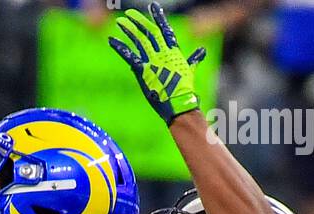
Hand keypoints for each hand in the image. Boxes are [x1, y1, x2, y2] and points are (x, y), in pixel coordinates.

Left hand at [109, 2, 205, 125]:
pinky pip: (129, 56)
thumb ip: (193, 60)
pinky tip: (112, 40)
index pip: (165, 30)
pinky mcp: (143, 71)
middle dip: (139, 21)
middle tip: (129, 13)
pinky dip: (120, 47)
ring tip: (120, 22)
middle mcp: (162, 53)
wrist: (179, 103)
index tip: (153, 6)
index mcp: (174, 51)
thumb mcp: (190, 71)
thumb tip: (202, 51)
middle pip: (149, 32)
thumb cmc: (185, 91)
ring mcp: (152, 61)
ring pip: (139, 40)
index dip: (158, 17)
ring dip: (128, 30)